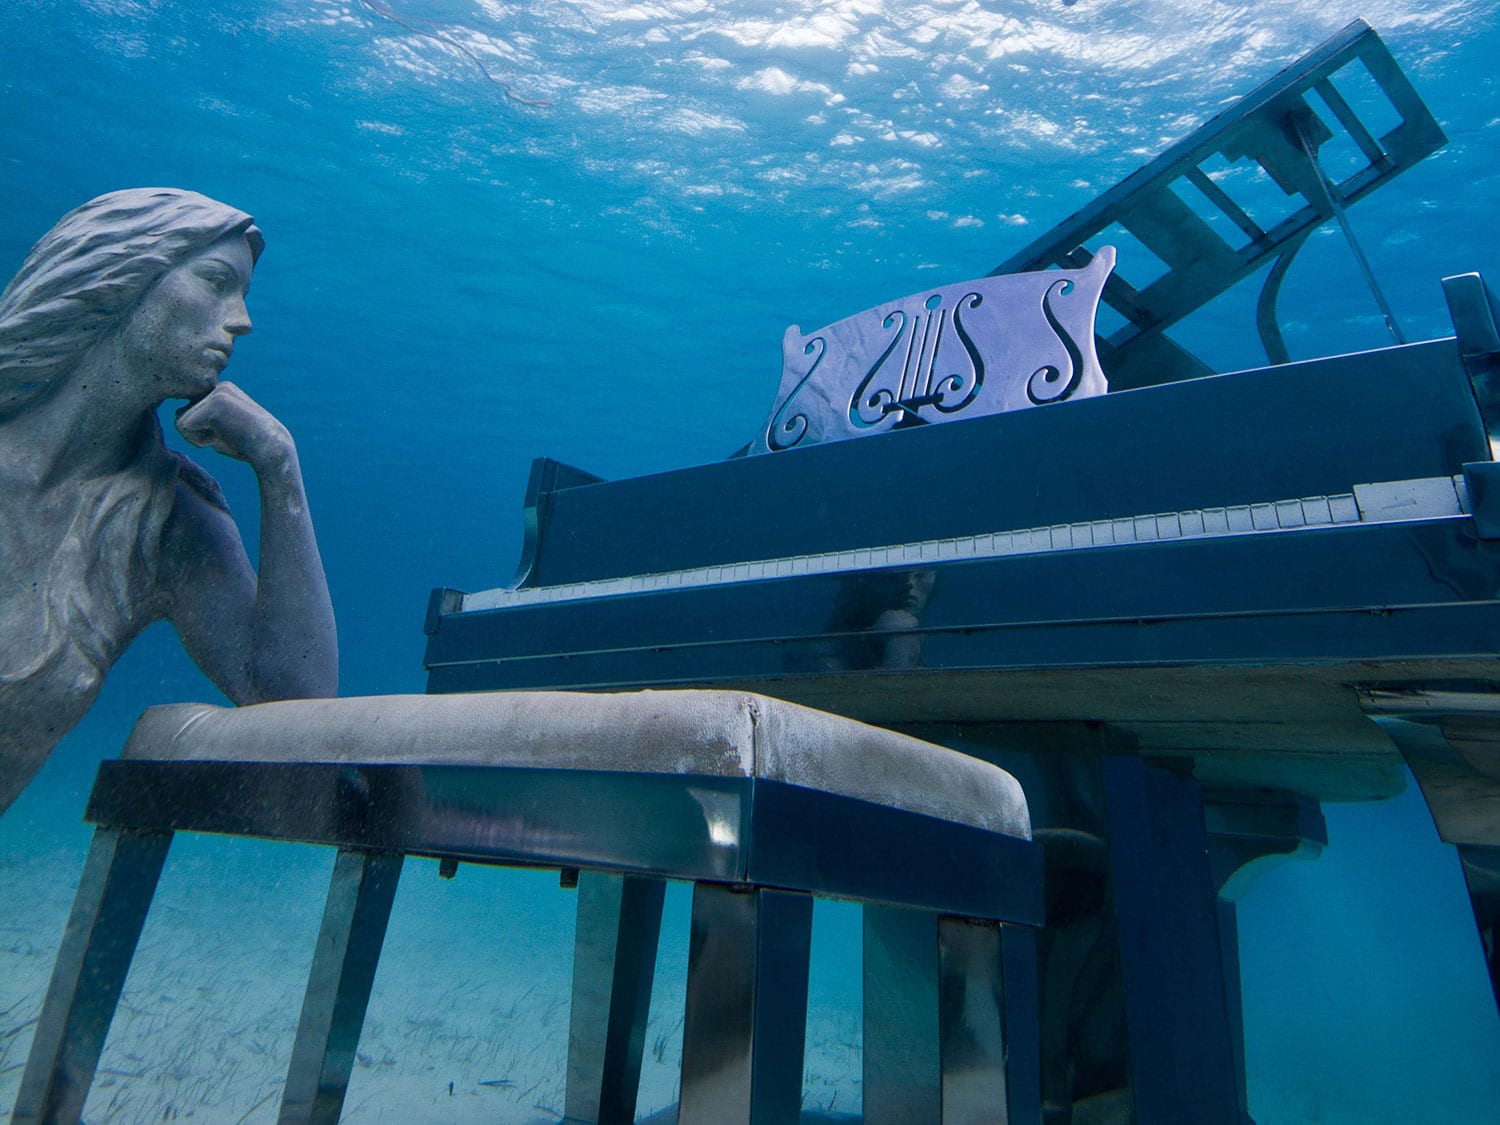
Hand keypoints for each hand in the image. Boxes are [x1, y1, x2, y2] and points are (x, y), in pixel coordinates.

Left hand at [175, 381, 291, 468]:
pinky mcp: (212, 404)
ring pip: (180, 420)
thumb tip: (177, 417)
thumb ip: (202, 420)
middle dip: (198, 433)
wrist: (272, 449)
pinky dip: (199, 440)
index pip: (190, 412)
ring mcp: (215, 393)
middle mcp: (218, 386)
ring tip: (227, 436)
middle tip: (227, 436)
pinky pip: (184, 427)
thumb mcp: (222, 428)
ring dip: (199, 437)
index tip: (230, 433)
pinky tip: (224, 437)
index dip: (203, 431)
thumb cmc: (248, 447)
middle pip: (181, 414)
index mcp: (222, 390)